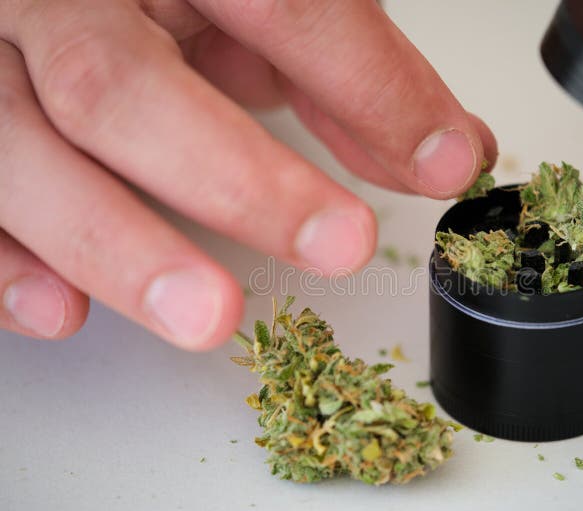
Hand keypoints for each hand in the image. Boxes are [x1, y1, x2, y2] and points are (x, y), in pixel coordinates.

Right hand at [0, 0, 496, 348]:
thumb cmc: (162, 0)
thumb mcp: (254, 12)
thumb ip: (344, 72)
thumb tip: (445, 149)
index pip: (274, 0)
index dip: (363, 80)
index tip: (445, 158)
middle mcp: (55, 2)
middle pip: (122, 84)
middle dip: (238, 177)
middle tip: (339, 245)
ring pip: (20, 150)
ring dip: (117, 243)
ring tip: (208, 313)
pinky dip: (6, 265)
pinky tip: (62, 310)